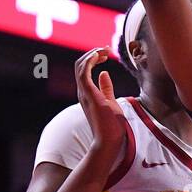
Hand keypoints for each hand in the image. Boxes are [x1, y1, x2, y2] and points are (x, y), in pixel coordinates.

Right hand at [74, 48, 128, 163]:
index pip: (84, 70)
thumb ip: (106, 88)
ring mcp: (84, 93)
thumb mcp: (110, 102)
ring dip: (92, 54)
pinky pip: (84, 72)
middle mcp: (82, 92)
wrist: (109, 141)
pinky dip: (90, 61)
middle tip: (106, 50)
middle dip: (92, 53)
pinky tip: (99, 55)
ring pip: (81, 66)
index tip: (106, 54)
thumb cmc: (111, 126)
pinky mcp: (89, 95)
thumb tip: (103, 73)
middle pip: (80, 65)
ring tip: (105, 50)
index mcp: (87, 93)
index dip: (93, 58)